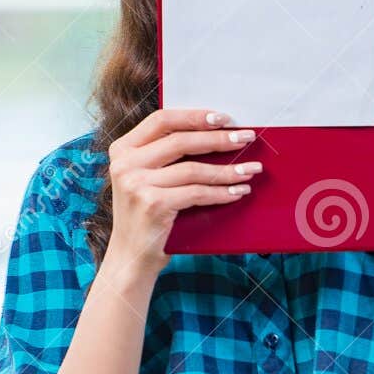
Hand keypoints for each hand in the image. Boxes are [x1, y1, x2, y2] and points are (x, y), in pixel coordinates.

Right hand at [105, 108, 261, 273]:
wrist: (130, 258)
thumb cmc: (145, 216)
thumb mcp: (144, 179)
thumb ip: (163, 156)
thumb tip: (213, 134)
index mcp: (123, 150)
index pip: (162, 120)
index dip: (194, 116)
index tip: (223, 118)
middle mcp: (125, 164)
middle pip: (181, 141)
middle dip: (219, 138)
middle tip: (246, 138)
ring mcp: (137, 184)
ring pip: (193, 169)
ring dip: (228, 169)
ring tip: (251, 169)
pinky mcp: (153, 205)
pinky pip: (197, 193)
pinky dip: (222, 192)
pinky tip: (238, 192)